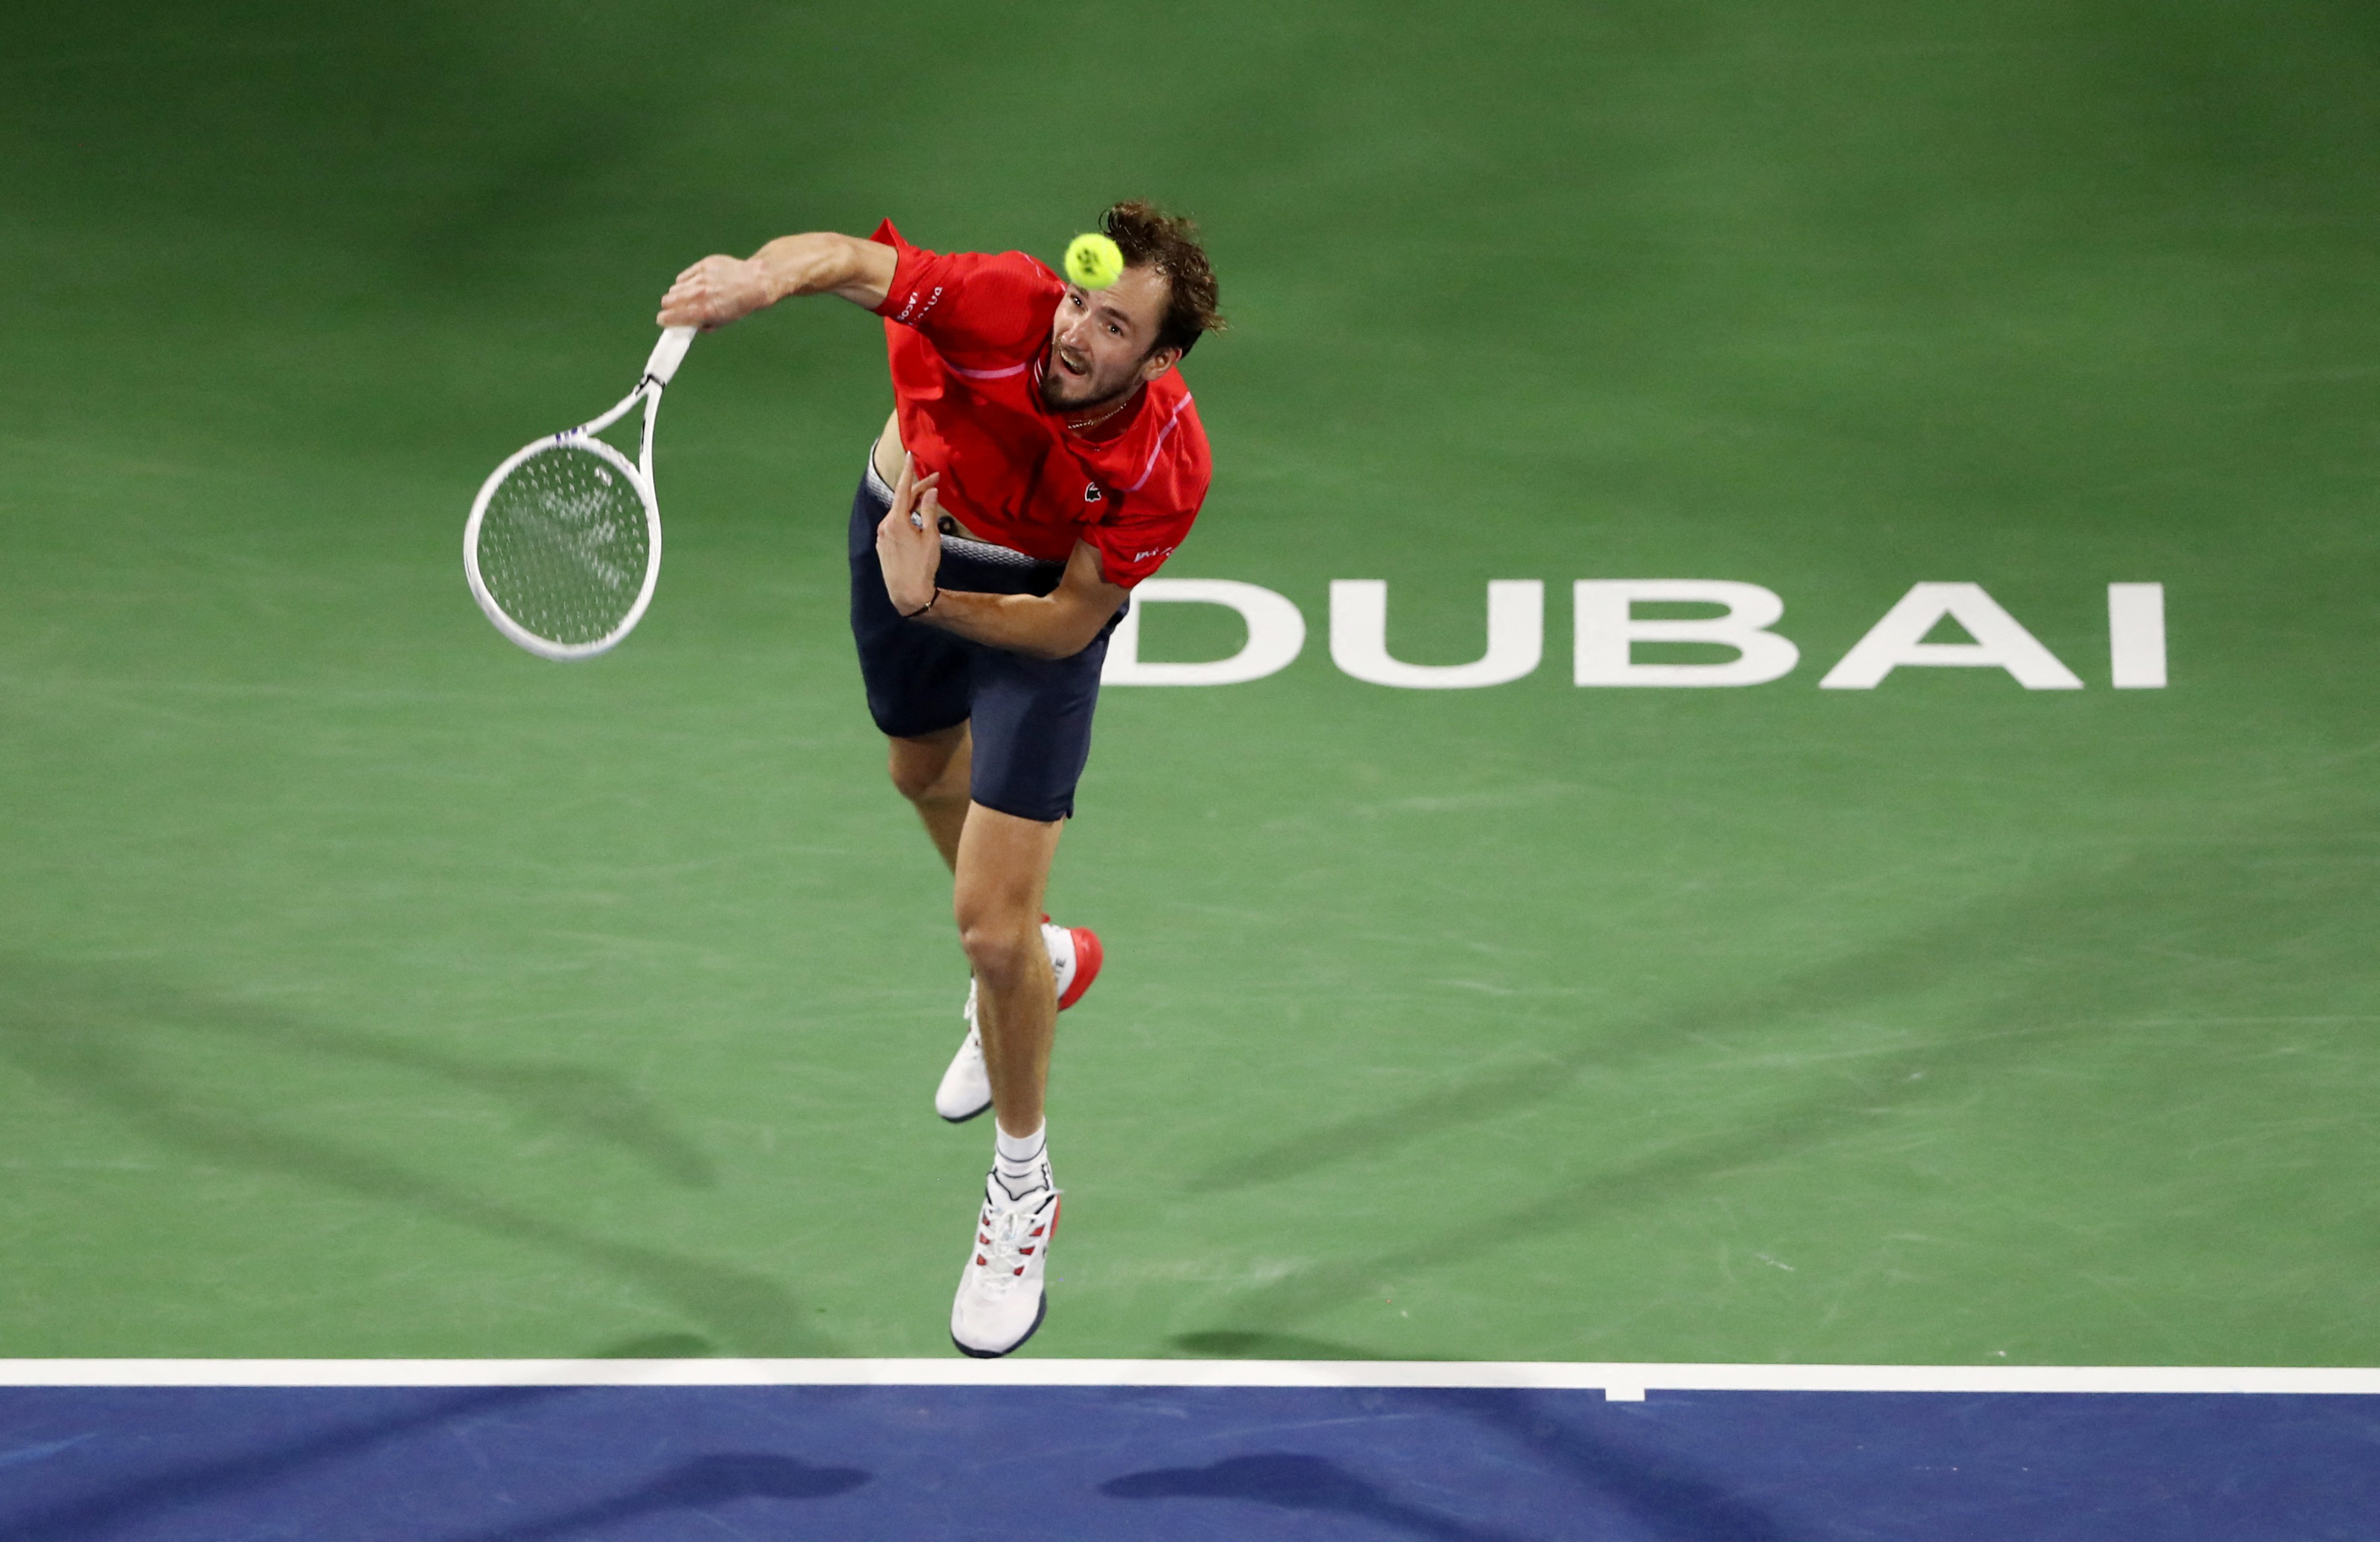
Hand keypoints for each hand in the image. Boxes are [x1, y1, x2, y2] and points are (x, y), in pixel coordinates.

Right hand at [657, 255, 770, 329]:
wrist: (755, 282)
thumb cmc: (739, 305)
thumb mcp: (722, 321)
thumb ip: (701, 324)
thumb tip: (684, 325)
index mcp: (705, 311)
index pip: (671, 316)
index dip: (664, 319)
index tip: (663, 320)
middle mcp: (701, 294)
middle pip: (668, 300)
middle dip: (670, 306)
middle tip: (675, 308)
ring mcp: (701, 277)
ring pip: (675, 288)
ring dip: (679, 294)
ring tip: (691, 296)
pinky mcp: (703, 265)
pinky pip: (684, 276)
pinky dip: (687, 282)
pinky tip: (696, 284)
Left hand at [875, 454, 943, 616]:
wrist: (907, 593)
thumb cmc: (922, 566)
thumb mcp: (931, 537)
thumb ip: (929, 512)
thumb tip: (931, 491)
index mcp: (896, 521)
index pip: (903, 490)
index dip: (909, 472)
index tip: (911, 456)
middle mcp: (885, 525)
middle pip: (902, 501)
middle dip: (918, 490)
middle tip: (936, 481)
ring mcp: (882, 536)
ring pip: (898, 513)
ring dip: (912, 505)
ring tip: (928, 500)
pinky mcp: (882, 545)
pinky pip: (894, 525)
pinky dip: (906, 518)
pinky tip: (916, 521)